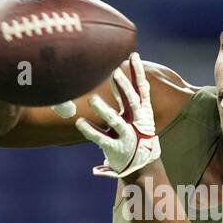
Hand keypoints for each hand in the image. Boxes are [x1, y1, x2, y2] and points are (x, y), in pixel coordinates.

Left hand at [74, 53, 160, 177]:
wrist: (143, 166)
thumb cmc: (137, 137)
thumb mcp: (139, 117)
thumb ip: (130, 98)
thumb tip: (117, 72)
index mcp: (143, 113)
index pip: (141, 89)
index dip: (138, 72)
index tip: (133, 55)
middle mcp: (136, 122)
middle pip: (131, 102)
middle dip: (124, 87)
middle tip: (114, 71)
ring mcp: (127, 136)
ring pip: (115, 121)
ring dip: (104, 110)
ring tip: (92, 99)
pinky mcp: (116, 149)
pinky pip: (101, 138)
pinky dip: (90, 130)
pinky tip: (79, 123)